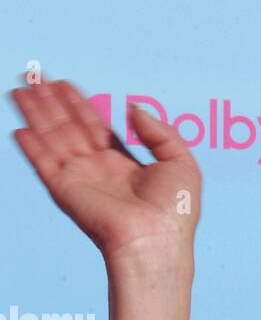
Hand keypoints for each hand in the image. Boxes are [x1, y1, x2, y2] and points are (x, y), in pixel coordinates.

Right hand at [8, 75, 201, 267]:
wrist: (156, 242)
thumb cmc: (175, 213)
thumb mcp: (181, 163)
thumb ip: (159, 132)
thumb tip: (134, 110)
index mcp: (123, 165)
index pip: (94, 127)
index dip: (78, 104)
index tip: (63, 84)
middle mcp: (98, 170)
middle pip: (69, 127)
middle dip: (51, 102)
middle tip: (35, 77)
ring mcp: (80, 180)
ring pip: (53, 138)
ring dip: (36, 114)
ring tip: (22, 88)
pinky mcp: (66, 190)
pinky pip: (44, 164)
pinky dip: (32, 147)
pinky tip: (21, 129)